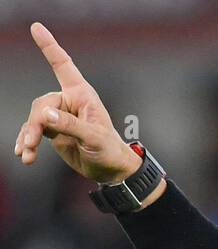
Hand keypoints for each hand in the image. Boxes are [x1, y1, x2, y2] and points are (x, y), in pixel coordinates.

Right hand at [13, 21, 134, 182]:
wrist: (110, 171)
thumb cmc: (109, 150)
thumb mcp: (93, 138)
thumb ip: (70, 126)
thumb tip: (46, 115)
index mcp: (81, 95)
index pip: (63, 66)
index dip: (49, 47)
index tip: (36, 28)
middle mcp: (68, 102)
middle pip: (42, 104)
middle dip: (35, 124)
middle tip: (32, 143)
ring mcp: (59, 117)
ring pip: (35, 119)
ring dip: (29, 136)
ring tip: (27, 154)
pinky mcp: (53, 132)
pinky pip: (34, 132)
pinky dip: (28, 143)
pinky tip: (25, 155)